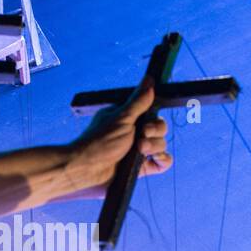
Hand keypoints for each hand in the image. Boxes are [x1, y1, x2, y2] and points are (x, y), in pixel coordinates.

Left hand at [64, 80, 170, 196]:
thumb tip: (149, 80)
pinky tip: (155, 158)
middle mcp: (134, 133)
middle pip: (160, 128)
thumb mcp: (121, 118)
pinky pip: (162, 162)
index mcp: (128, 118)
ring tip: (140, 150)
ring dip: (155, 146)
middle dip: (155, 132)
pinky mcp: (141, 167)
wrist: (88, 170)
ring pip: (161, 144)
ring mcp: (138, 150)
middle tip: (142, 135)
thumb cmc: (100, 141)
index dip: (153, 118)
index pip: (151, 113)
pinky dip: (163, 160)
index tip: (146, 122)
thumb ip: (138, 102)